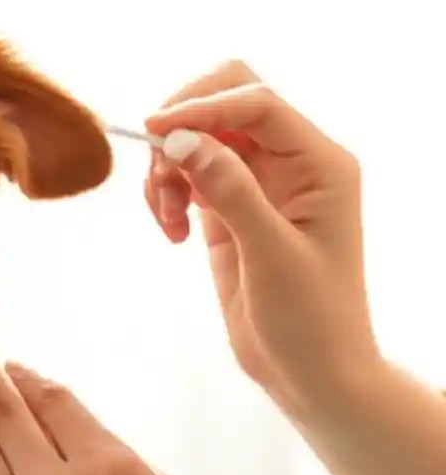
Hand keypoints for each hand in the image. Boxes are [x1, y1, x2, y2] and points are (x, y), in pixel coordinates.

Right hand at [144, 61, 445, 474]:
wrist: (312, 374)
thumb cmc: (311, 320)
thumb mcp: (271, 254)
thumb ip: (229, 189)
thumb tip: (180, 138)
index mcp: (320, 162)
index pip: (259, 102)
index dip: (204, 106)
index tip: (155, 132)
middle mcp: (292, 161)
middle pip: (227, 100)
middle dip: (183, 124)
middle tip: (157, 167)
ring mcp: (258, 182)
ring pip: (198, 137)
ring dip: (168, 168)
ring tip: (166, 218)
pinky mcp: (229, 206)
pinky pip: (187, 173)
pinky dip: (167, 192)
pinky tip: (171, 231)